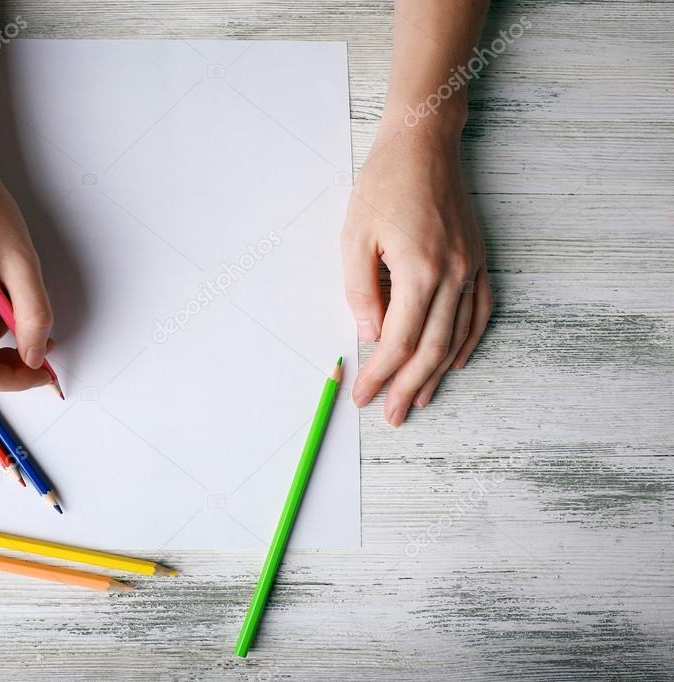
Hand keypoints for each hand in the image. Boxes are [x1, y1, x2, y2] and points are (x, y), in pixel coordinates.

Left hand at [341, 124, 490, 425]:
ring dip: (437, 373)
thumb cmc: (383, 185)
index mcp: (418, 271)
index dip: (380, 375)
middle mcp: (452, 274)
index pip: (400, 341)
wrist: (424, 142)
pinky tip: (454, 360)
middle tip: (393, 416)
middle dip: (409, 387)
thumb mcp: (355, 236)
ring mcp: (471, 267)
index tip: (364, 397)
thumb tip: (371, 335)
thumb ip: (361, 291)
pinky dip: (467, 340)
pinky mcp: (479, 258)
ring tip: (419, 400)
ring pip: (457, 336)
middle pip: (432, 349)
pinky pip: (480, 310)